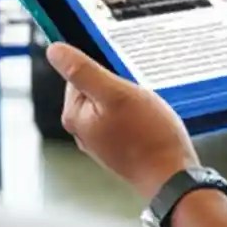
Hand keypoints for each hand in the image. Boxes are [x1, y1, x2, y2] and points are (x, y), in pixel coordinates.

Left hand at [47, 43, 199, 197]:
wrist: (172, 175)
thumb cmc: (147, 136)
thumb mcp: (116, 94)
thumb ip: (83, 71)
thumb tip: (54, 50)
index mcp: (74, 116)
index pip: (79, 74)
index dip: (105, 71)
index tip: (122, 80)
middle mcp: (83, 131)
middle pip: (97, 89)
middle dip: (119, 87)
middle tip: (138, 98)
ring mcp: (101, 141)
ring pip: (113, 104)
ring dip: (131, 101)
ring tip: (146, 113)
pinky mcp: (118, 148)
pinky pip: (124, 120)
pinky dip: (137, 117)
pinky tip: (150, 124)